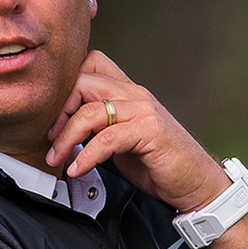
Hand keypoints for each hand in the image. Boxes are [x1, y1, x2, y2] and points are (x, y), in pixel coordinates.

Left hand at [45, 52, 228, 211]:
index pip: (91, 64)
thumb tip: (63, 132)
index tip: (54, 118)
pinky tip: (78, 169)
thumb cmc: (160, 165)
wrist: (197, 183)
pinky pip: (106, 138)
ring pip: (90, 111)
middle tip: (50, 138)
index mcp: (129, 93)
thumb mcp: (122, 142)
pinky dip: (86, 155)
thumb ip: (99, 129)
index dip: (66, 86)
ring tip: (57, 159)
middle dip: (58, 111)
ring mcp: (144, 111)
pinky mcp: (150, 131)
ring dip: (66, 137)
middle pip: (83, 82)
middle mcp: (136, 95)